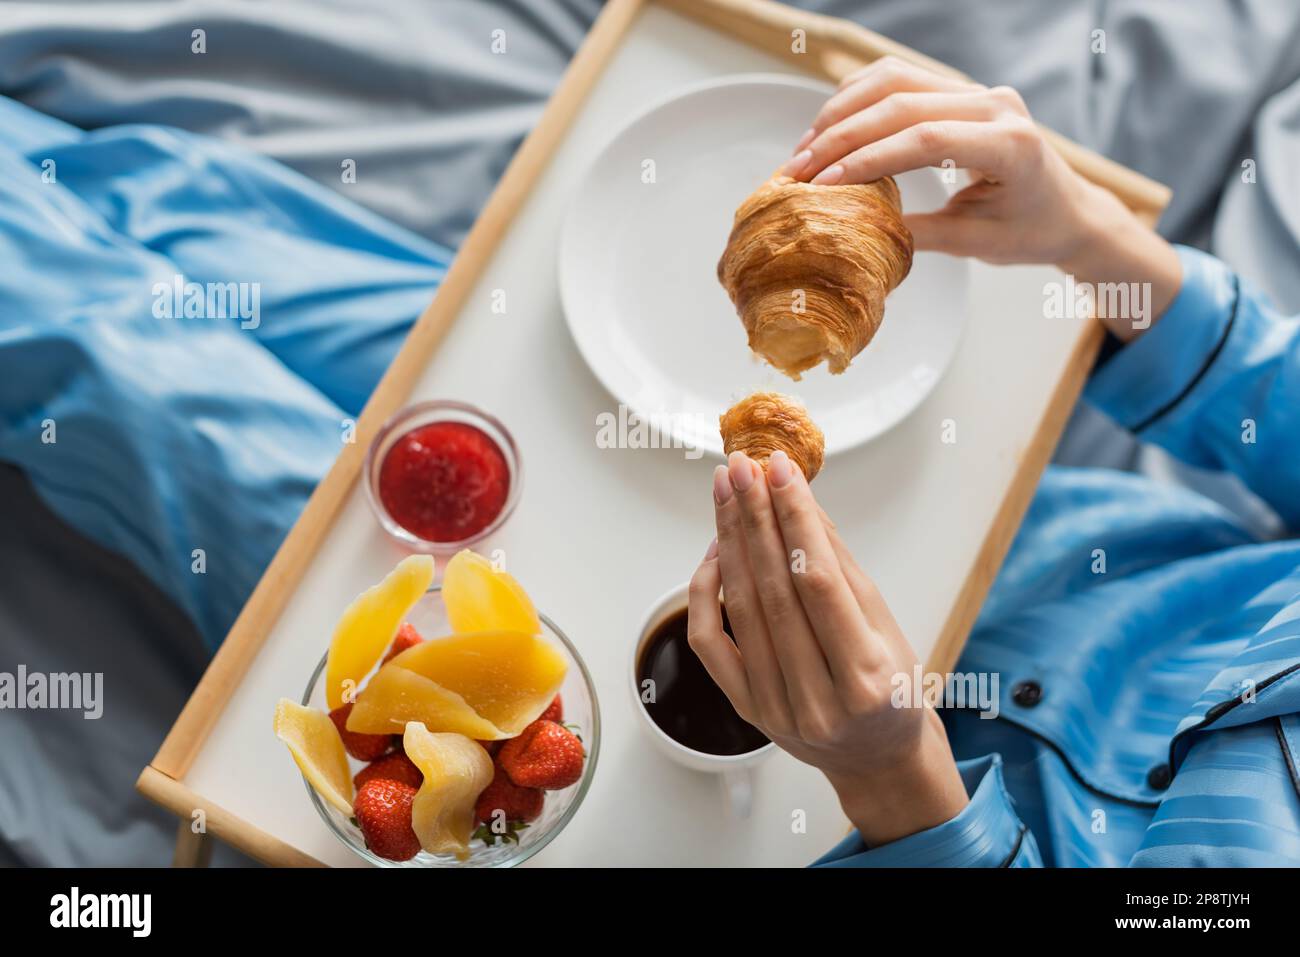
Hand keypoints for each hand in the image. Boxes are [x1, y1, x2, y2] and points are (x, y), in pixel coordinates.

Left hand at [688, 450, 968, 845]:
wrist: (876, 758)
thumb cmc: (891, 688)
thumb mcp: (885, 623)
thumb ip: (839, 564)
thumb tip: (800, 499)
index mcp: (866, 678)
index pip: (818, 581)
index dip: (794, 519)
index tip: (779, 469)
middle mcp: (817, 699)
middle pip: (773, 590)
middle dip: (755, 517)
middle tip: (742, 465)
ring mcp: (775, 709)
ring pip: (740, 608)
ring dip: (730, 540)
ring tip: (727, 492)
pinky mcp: (745, 709)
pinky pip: (711, 641)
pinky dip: (707, 590)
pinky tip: (716, 549)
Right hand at [783, 57, 1180, 340]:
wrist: (1067, 209)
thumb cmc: (1029, 232)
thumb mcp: (976, 244)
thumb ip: (920, 233)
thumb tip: (858, 229)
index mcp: (1010, 144)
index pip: (926, 140)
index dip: (870, 158)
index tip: (827, 184)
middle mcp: (995, 105)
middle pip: (902, 104)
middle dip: (843, 136)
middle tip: (799, 168)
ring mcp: (978, 91)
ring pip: (895, 80)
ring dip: (843, 111)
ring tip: (806, 146)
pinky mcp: (960, 90)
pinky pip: (901, 78)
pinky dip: (859, 97)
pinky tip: (831, 125)